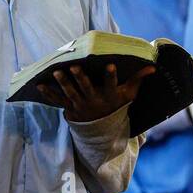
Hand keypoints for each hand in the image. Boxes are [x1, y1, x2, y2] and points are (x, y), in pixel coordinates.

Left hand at [36, 62, 154, 122]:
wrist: (101, 127)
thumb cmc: (116, 104)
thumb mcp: (128, 95)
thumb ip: (138, 79)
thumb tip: (153, 67)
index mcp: (108, 96)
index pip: (111, 85)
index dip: (111, 76)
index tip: (111, 66)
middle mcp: (93, 100)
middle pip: (86, 88)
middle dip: (80, 78)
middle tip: (75, 67)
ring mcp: (80, 104)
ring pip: (70, 93)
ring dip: (63, 83)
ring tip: (56, 72)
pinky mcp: (69, 107)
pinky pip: (57, 101)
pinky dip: (48, 94)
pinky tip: (39, 85)